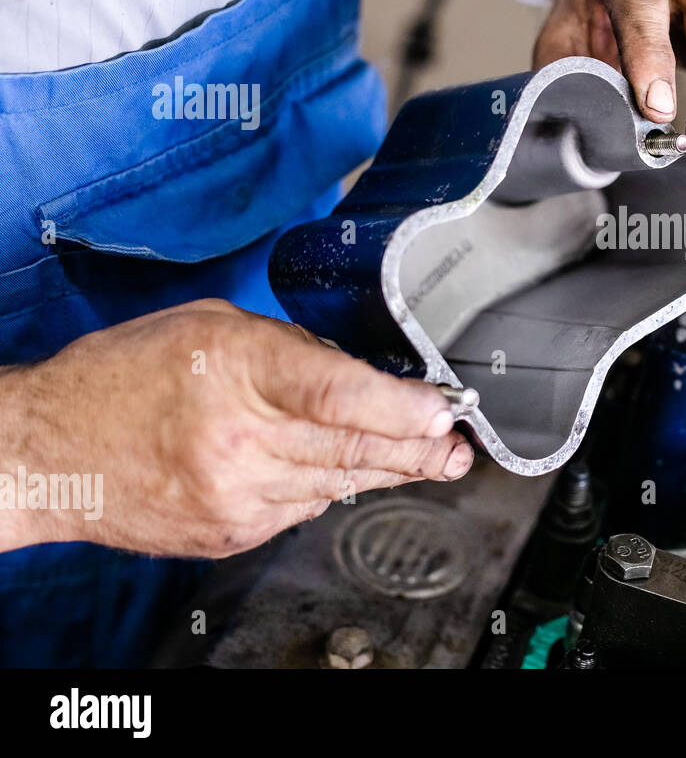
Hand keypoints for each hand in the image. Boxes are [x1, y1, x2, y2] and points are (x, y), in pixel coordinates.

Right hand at [0, 299, 471, 557]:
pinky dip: (328, 488)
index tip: (446, 412)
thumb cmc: (125, 376)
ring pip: (339, 484)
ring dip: (388, 471)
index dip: (404, 408)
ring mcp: (237, 495)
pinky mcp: (230, 533)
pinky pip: (304, 509)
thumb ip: (290, 349)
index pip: (340, 395)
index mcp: (236, 371)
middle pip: (355, 449)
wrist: (51, 452)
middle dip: (421, 449)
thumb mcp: (212, 327)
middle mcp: (240, 439)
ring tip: (429, 460)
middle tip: (460, 447)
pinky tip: (343, 472)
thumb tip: (360, 378)